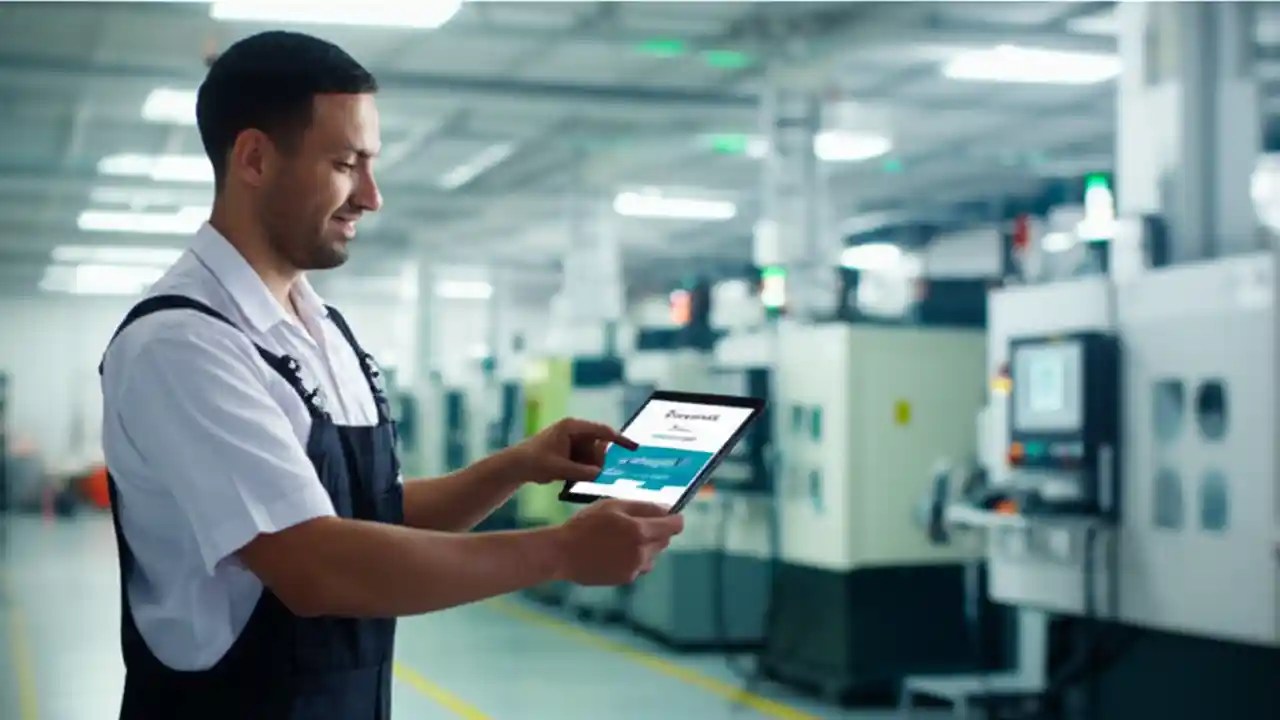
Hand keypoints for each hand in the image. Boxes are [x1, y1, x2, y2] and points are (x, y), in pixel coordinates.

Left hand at [504, 418, 637, 484]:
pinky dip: (584, 470)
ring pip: (593, 456)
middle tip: (592, 474)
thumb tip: (601, 474)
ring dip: (589, 467)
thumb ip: (582, 472)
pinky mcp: (571, 450)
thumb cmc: (534, 462)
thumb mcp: (559, 469)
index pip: (603, 431)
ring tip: (571, 475)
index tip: (634, 448)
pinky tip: (570, 475)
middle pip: (599, 446)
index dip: (620, 439)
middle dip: (598, 461)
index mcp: (572, 426)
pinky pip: (586, 461)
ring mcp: (574, 440)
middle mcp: (575, 430)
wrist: (516, 466)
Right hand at [553, 500, 683, 584]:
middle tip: (633, 524)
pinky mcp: (626, 579)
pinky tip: (613, 552)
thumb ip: (643, 506)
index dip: (674, 518)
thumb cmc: (585, 524)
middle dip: (656, 531)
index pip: (675, 525)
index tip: (667, 515)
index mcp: (641, 531)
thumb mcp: (613, 505)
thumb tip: (667, 508)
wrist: (563, 553)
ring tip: (620, 540)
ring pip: (653, 554)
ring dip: (646, 546)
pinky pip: (640, 566)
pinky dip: (634, 558)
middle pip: (665, 540)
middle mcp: (643, 552)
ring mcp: (635, 568)